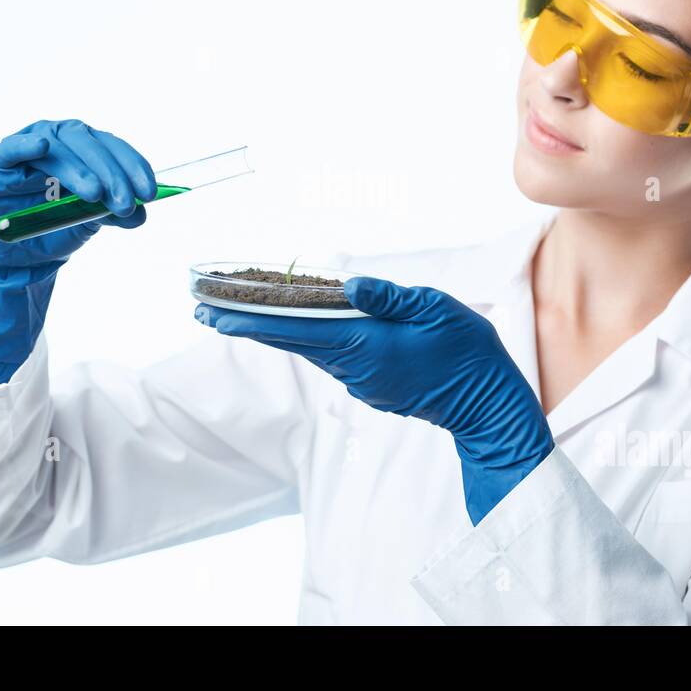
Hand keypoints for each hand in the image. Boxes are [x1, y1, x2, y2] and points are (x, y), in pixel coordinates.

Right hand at [0, 119, 156, 393]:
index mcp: (88, 148)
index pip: (115, 148)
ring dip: (77, 169)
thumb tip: (141, 214)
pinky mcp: (1, 161)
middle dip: (110, 173)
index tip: (148, 193)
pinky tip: (40, 146)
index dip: (134, 167)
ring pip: (58, 147)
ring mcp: (30, 145)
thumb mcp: (91, 221)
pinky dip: (25, 146)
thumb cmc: (57, 228)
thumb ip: (113, 213)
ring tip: (94, 194)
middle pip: (89, 145)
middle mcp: (62, 139)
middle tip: (123, 203)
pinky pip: (11, 149)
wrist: (22, 254)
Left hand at [194, 276, 554, 524]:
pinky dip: (304, 337)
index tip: (213, 314)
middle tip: (203, 310)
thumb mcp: (435, 309)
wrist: (488, 406)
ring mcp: (361, 380)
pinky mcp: (372, 384)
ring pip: (308, 349)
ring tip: (237, 312)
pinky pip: (330, 356)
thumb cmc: (467, 352)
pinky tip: (293, 324)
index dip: (251, 320)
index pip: (294, 330)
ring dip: (272, 329)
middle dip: (246, 323)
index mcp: (364, 346)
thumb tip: (349, 285)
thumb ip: (390, 297)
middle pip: (290, 340)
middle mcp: (353, 368)